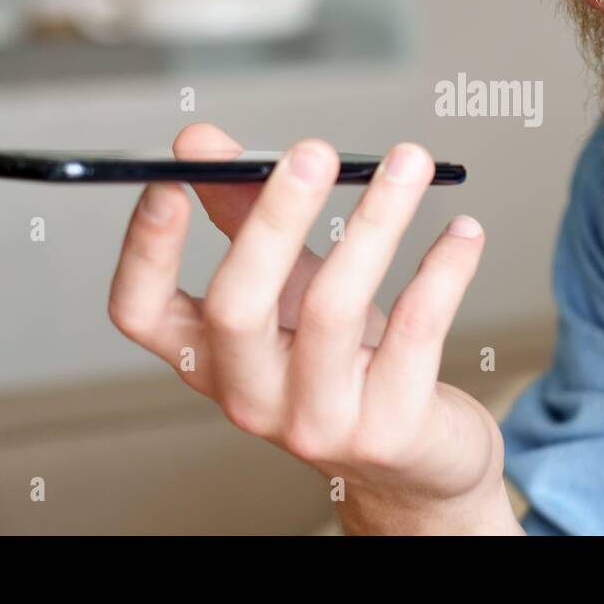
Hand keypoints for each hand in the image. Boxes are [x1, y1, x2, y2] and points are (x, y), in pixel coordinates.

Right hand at [107, 123, 521, 533]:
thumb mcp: (291, 290)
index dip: (144, 249)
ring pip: (333, 310)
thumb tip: (201, 141)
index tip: (170, 178)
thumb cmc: (347, 364)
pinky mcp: (390, 429)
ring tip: (409, 163)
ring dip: (376, 222)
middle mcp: (251, 397)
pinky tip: (463, 231)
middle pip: (236, 306)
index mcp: (211, 358)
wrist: (415, 463)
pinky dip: (442, 270)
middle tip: (312, 152)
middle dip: (274, 219)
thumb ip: (245, 214)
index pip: (141, 314)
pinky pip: (415, 330)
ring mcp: (318, 421)